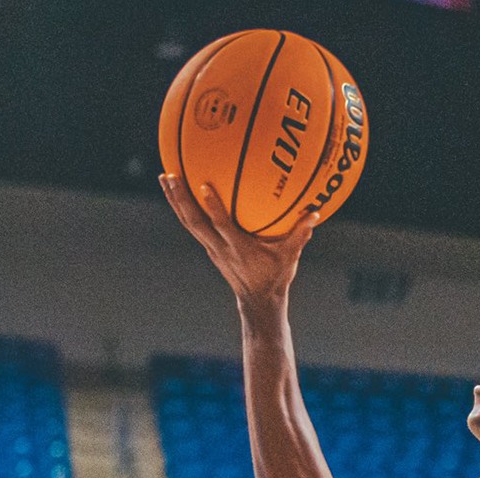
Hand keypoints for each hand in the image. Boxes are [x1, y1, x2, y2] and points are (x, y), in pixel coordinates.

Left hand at [161, 174, 317, 306]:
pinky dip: (182, 208)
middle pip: (194, 221)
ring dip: (174, 200)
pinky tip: (177, 192)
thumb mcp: (290, 257)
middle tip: (169, 174)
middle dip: (179, 198)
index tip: (203, 185)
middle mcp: (219, 248)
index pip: (222, 225)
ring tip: (165, 176)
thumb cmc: (276, 277)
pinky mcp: (209, 248)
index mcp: (238, 248)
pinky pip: (192, 224)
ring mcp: (211, 248)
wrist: (258, 301)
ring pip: (187, 221)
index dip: (212, 207)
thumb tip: (315, 213)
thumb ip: (300, 235)